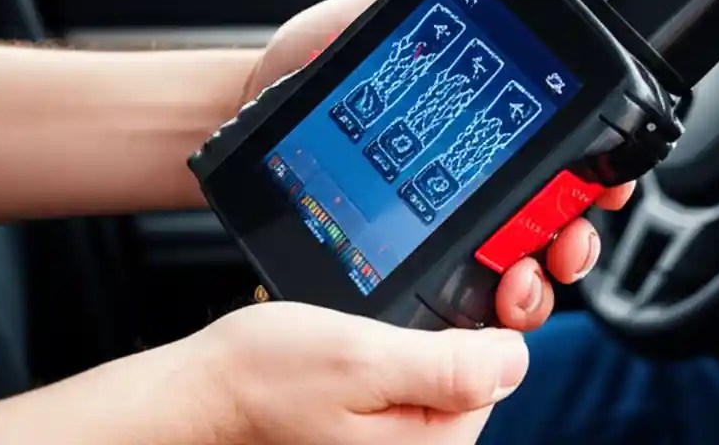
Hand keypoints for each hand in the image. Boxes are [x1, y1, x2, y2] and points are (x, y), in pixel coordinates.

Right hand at [189, 302, 530, 444]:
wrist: (202, 396)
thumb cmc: (264, 380)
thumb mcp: (361, 357)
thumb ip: (445, 366)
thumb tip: (516, 360)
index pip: (500, 375)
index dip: (488, 322)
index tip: (463, 288)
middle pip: (474, 377)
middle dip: (449, 332)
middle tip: (395, 312)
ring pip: (443, 377)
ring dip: (419, 342)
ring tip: (369, 331)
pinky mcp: (379, 434)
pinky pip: (413, 387)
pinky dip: (399, 357)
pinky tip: (365, 348)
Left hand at [243, 0, 635, 329]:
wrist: (243, 120)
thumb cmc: (303, 72)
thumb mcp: (367, 19)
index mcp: (483, 127)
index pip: (560, 152)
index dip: (597, 171)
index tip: (609, 181)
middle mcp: (476, 182)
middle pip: (556, 219)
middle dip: (579, 236)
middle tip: (569, 239)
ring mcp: (448, 231)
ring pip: (525, 270)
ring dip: (545, 280)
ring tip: (527, 277)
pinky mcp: (415, 269)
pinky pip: (469, 301)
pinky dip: (495, 309)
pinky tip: (492, 296)